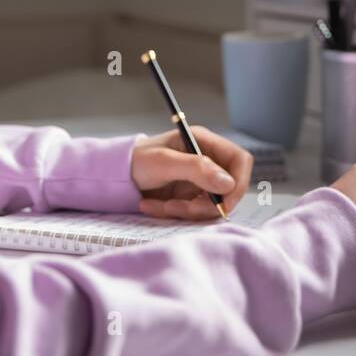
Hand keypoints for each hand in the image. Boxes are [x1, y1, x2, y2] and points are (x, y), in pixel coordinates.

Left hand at [130, 125, 253, 219]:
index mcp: (204, 142)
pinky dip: (175, 213)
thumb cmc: (137, 160)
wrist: (115, 175)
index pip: (240, 161)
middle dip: (206, 204)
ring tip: (160, 206)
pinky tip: (153, 206)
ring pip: (212, 204)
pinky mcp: (190, 196)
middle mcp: (207, 161)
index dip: (238, 182)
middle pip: (229, 188)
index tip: (223, 202)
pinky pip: (194, 212)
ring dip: (187, 211)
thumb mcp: (164, 162)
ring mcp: (199, 180)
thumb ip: (197, 169)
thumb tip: (229, 183)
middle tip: (179, 208)